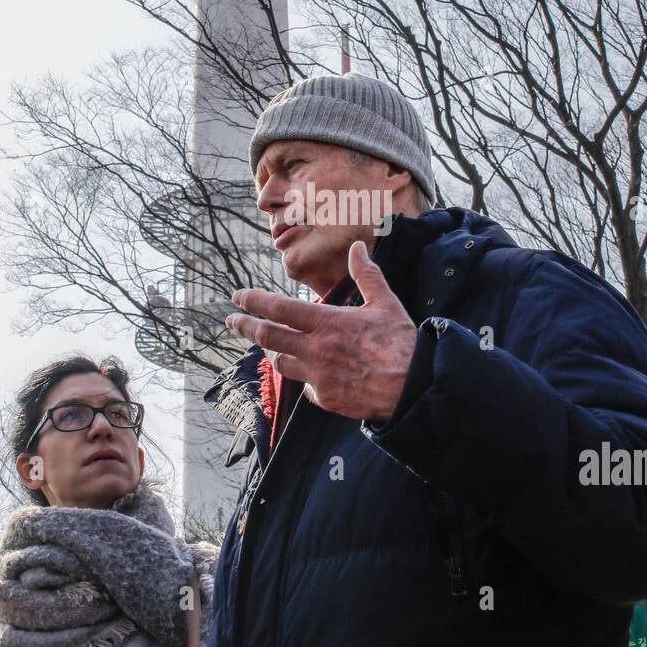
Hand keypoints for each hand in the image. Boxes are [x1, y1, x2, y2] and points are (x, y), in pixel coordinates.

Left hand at [225, 239, 417, 421]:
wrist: (414, 387)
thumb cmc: (400, 342)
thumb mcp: (385, 303)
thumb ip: (366, 274)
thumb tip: (357, 247)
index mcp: (327, 322)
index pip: (278, 308)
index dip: (253, 301)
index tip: (237, 297)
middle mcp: (315, 349)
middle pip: (267, 336)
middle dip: (244, 326)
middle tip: (232, 320)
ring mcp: (318, 376)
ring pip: (282, 363)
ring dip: (274, 352)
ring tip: (271, 345)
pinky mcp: (325, 398)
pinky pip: (306, 387)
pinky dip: (305, 378)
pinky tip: (312, 375)